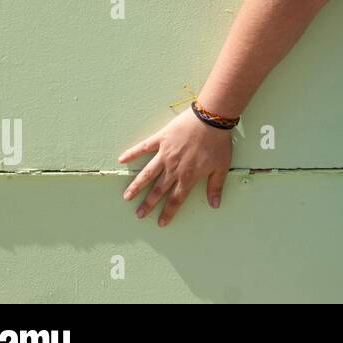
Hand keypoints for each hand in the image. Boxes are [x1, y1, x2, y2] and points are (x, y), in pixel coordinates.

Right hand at [118, 107, 233, 225]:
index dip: (168, 212)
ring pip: (147, 173)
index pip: (176, 199)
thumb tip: (215, 205)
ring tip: (127, 196)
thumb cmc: (218, 143)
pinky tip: (121, 159)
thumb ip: (215, 187)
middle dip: (148, 204)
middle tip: (139, 214)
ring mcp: (165, 154)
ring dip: (136, 186)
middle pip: (158, 190)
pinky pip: (144, 147)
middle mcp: (173, 168)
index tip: (161, 223)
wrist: (211, 120)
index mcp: (188, 177)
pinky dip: (132, 153)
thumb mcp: (221, 167)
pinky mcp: (161, 139)